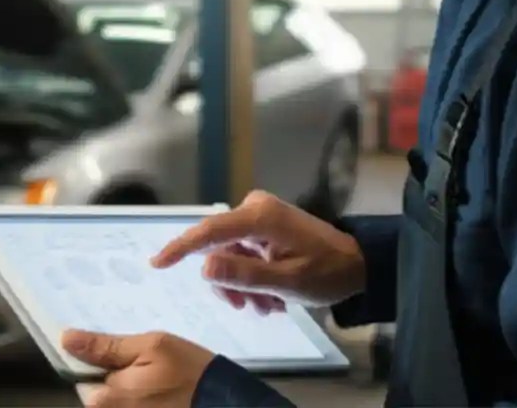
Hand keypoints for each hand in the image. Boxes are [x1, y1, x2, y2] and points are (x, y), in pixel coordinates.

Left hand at [62, 329, 214, 407]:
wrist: (227, 403)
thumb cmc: (190, 372)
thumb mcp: (152, 347)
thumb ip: (107, 346)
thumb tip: (66, 339)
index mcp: (105, 399)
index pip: (80, 376)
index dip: (96, 359)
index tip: (117, 349)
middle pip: (97, 391)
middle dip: (114, 375)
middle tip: (143, 361)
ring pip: (116, 399)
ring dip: (130, 383)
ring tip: (155, 374)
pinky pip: (132, 404)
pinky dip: (142, 396)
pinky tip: (161, 387)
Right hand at [152, 191, 365, 308]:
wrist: (359, 264)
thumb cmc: (327, 272)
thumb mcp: (287, 282)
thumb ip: (245, 275)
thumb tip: (205, 267)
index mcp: (259, 217)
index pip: (209, 231)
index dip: (180, 247)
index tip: (158, 264)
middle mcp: (255, 209)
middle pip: (218, 248)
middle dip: (229, 282)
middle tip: (250, 307)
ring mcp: (259, 217)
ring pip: (229, 256)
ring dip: (243, 285)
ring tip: (269, 305)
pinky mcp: (264, 226)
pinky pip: (242, 254)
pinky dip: (251, 277)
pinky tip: (271, 294)